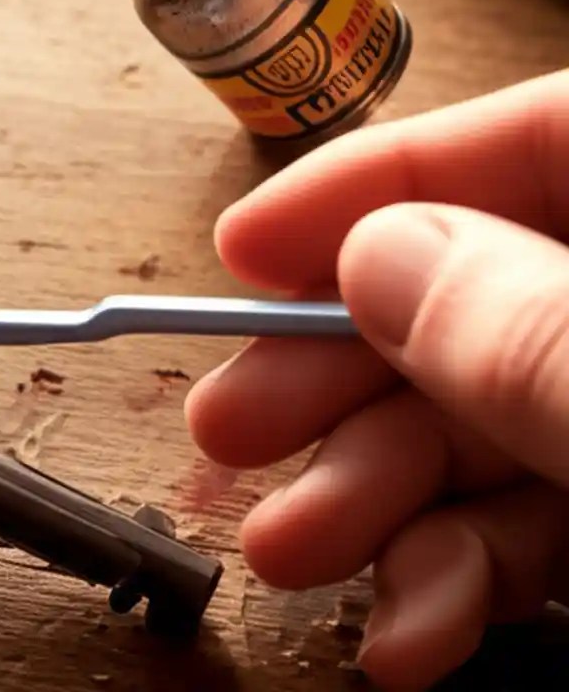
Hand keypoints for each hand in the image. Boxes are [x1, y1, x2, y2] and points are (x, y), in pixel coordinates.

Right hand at [184, 69, 568, 689]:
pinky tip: (408, 631)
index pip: (536, 142)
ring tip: (295, 552)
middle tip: (234, 425)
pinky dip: (452, 586)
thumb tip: (386, 262)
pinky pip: (532, 537)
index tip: (246, 247)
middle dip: (338, 382)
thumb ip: (538, 334)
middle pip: (473, 303)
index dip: (375, 185)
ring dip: (371, 505)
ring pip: (482, 435)